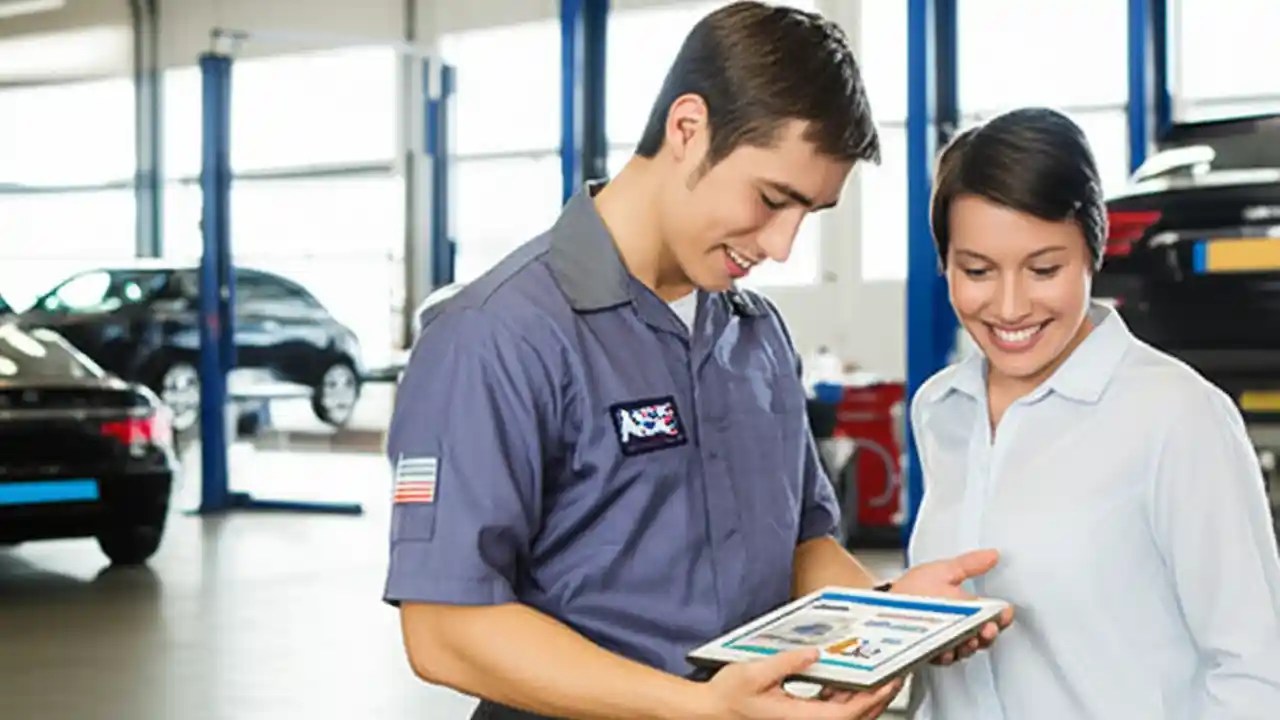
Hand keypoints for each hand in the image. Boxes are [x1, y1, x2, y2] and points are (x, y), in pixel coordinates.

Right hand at [699, 648, 903, 719]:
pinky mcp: (798, 718)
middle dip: (876, 699)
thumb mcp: (754, 673)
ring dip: (862, 700)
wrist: (712, 712)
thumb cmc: (728, 697)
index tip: (887, 683)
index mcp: (798, 717)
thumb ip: (787, 662)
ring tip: (875, 679)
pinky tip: (844, 684)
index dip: (871, 698)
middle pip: (852, 717)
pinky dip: (843, 700)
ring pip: (843, 716)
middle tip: (893, 678)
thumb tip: (813, 653)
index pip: (846, 713)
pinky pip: (829, 712)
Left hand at [886, 549, 1014, 664]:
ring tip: (969, 637)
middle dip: (987, 633)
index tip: (1003, 614)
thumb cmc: (911, 588)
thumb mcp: (943, 571)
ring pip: (964, 649)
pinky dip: (946, 654)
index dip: (999, 617)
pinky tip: (946, 648)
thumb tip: (993, 554)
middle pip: (981, 636)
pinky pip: (942, 658)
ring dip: (970, 645)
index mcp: (964, 609)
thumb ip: (969, 565)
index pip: (990, 617)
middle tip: (987, 628)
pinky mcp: (928, 654)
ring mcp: (944, 642)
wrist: (881, 602)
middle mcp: (957, 628)